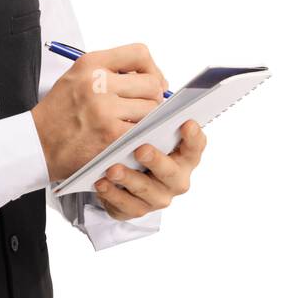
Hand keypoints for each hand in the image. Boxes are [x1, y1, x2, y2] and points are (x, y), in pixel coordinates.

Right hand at [30, 43, 169, 183]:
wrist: (37, 143)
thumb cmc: (59, 112)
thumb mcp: (78, 77)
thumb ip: (111, 72)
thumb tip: (152, 77)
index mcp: (90, 63)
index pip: (139, 54)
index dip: (151, 68)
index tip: (149, 79)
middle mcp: (97, 82)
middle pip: (151, 83)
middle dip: (152, 96)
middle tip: (142, 106)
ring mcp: (105, 109)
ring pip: (151, 108)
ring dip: (146, 117)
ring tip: (129, 122)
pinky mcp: (111, 134)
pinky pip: (143, 129)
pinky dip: (139, 134)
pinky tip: (126, 136)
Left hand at [92, 119, 206, 219]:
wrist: (123, 180)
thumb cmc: (140, 147)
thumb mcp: (148, 132)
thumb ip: (153, 116)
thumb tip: (156, 88)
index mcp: (184, 157)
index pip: (196, 146)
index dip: (194, 136)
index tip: (187, 123)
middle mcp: (176, 179)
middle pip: (171, 172)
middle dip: (156, 160)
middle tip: (141, 149)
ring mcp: (157, 197)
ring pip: (146, 190)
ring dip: (129, 179)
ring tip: (113, 168)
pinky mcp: (136, 209)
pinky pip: (125, 206)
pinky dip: (112, 194)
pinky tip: (101, 183)